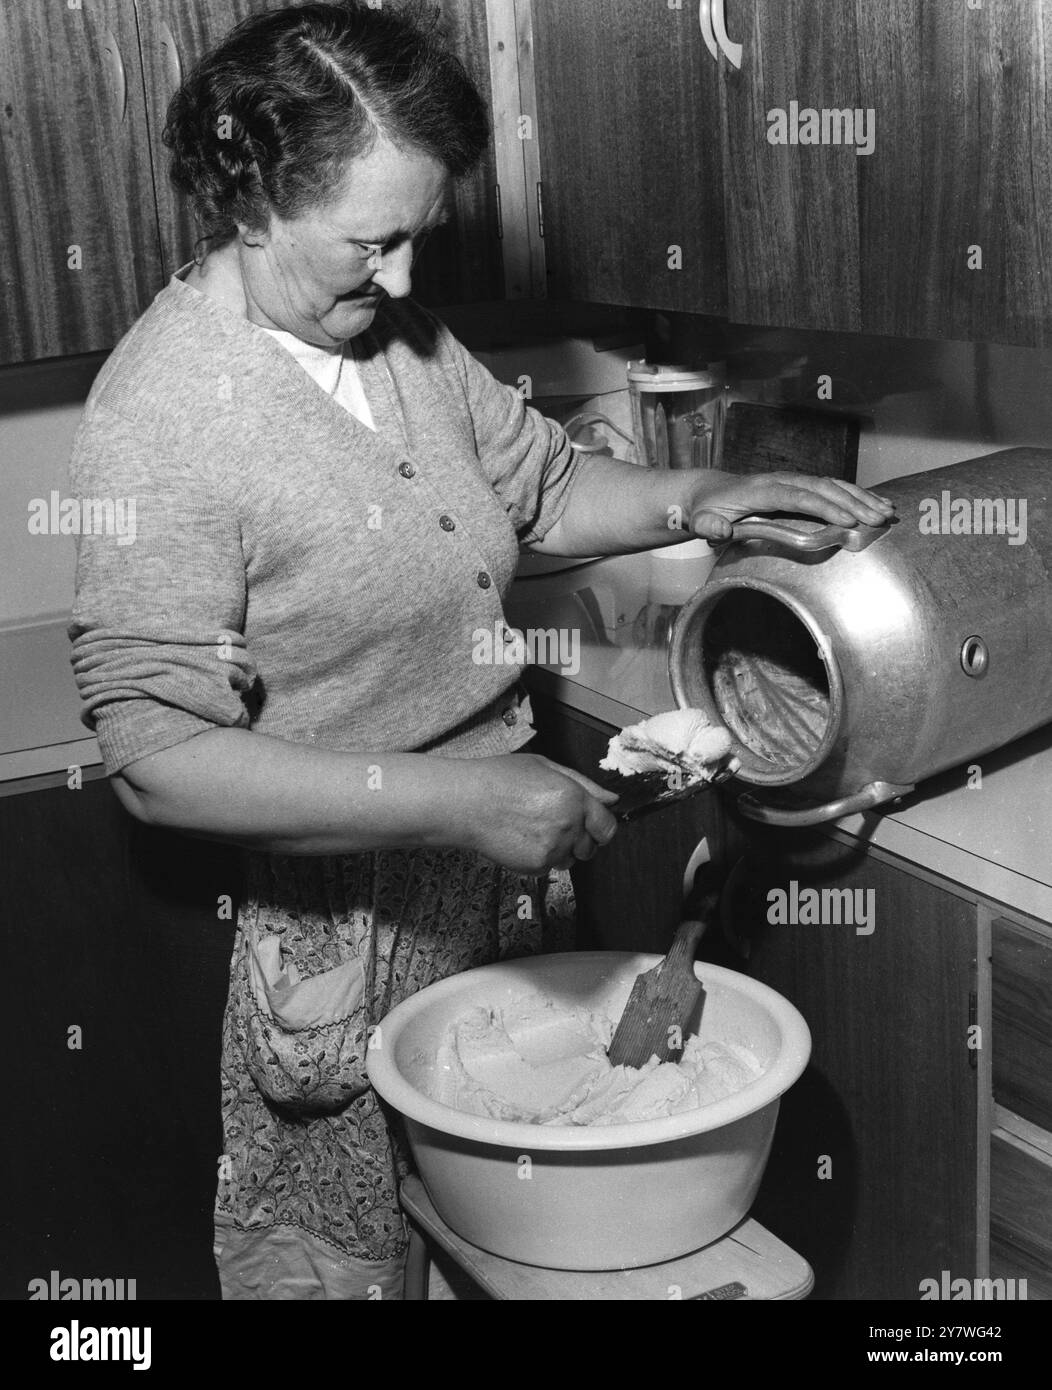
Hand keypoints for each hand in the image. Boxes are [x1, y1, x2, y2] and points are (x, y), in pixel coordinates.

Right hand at [466, 754, 619, 873]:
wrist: (466, 802)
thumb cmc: (500, 779)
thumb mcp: (546, 766)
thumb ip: (584, 784)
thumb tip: (611, 799)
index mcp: (574, 798)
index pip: (607, 827)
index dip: (601, 827)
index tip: (592, 826)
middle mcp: (568, 825)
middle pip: (591, 848)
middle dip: (580, 839)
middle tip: (555, 824)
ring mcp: (552, 848)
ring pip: (571, 860)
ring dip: (561, 850)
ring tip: (535, 829)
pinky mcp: (536, 865)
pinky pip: (549, 867)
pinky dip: (541, 857)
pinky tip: (522, 838)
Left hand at [685, 471, 895, 542]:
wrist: (709, 492)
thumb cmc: (708, 509)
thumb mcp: (701, 519)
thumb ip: (707, 527)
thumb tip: (718, 531)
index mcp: (762, 489)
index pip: (797, 496)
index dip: (823, 507)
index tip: (846, 520)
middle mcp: (782, 480)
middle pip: (823, 488)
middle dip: (853, 503)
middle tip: (877, 520)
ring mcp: (794, 481)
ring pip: (832, 485)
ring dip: (861, 498)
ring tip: (886, 513)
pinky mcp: (801, 487)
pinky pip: (832, 488)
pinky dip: (856, 495)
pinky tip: (877, 505)